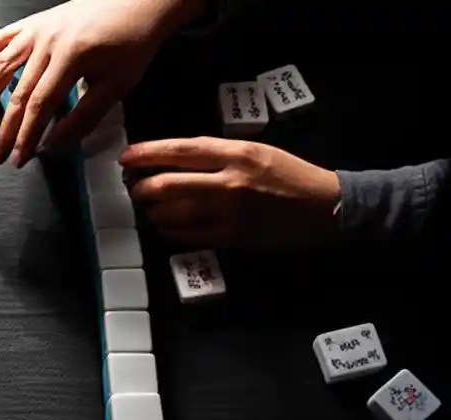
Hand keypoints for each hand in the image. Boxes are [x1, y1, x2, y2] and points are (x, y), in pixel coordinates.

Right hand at [0, 0, 205, 166]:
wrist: (139, 2)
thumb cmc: (132, 39)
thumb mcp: (118, 84)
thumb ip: (85, 116)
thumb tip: (56, 143)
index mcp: (72, 56)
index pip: (40, 105)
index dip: (25, 136)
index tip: (19, 158)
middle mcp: (49, 41)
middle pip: (17, 92)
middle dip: (3, 129)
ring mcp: (37, 30)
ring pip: (0, 67)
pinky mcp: (33, 24)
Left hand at [122, 138, 341, 247]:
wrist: (324, 206)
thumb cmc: (289, 175)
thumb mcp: (255, 151)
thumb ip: (216, 155)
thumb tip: (173, 160)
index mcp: (236, 154)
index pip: (180, 151)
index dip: (147, 154)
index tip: (126, 158)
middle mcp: (229, 182)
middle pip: (167, 185)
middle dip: (141, 188)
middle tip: (134, 188)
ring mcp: (228, 213)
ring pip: (172, 213)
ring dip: (153, 211)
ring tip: (150, 207)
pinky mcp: (231, 237)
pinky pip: (186, 236)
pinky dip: (170, 230)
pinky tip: (167, 225)